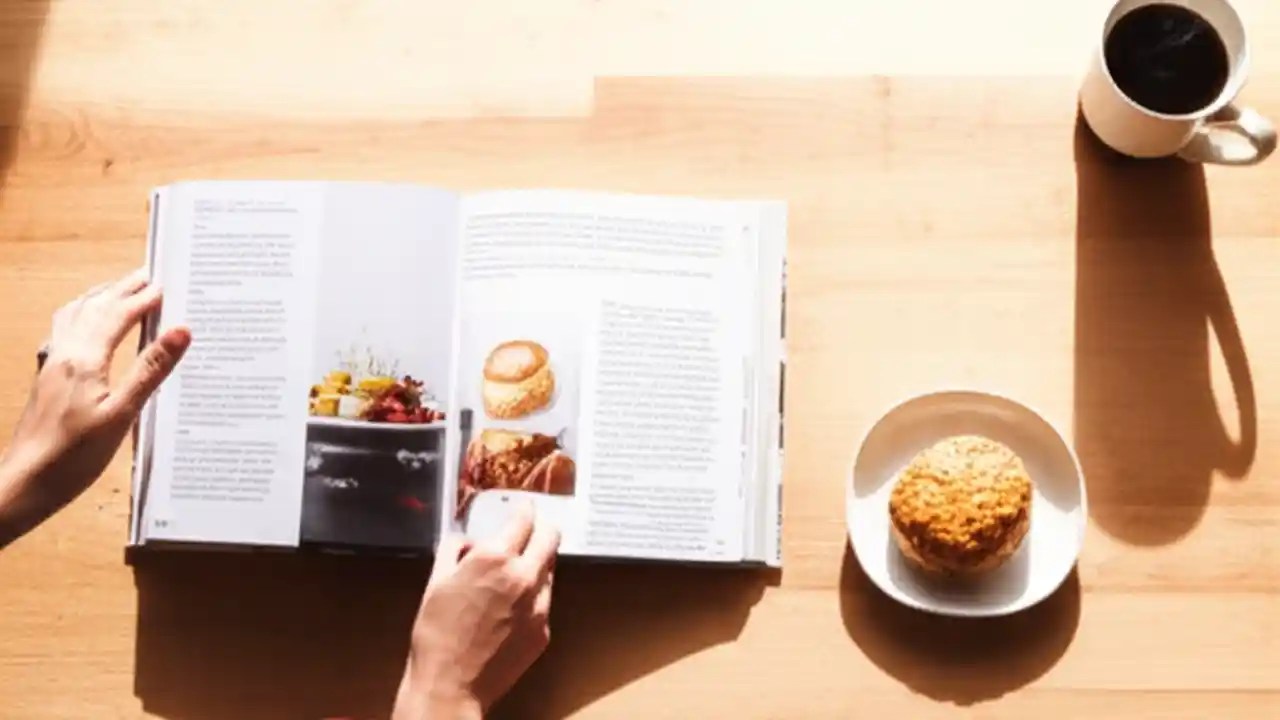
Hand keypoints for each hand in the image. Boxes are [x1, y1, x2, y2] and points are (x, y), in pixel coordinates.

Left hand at [0, 269, 190, 545]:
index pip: (118, 316)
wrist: (26, 482)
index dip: (143, 300)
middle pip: (94, 309)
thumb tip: (180, 331)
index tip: (166, 286)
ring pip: (73, 317)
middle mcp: (63, 355)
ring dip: (98, 298)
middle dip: (121, 290)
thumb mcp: (122, 414)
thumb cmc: (74, 456)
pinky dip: (79, 317)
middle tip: (147, 276)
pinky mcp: (46, 380)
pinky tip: (80, 326)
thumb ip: (151, 369)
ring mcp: (50, 366)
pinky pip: (61, 333)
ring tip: (117, 289)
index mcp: (84, 360)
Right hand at [393, 503, 559, 719]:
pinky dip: (533, 597)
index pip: (524, 519)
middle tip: (532, 530)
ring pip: (549, 570)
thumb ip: (454, 551)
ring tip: (514, 575)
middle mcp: (522, 577)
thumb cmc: (436, 635)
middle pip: (550, 537)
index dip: (525, 509)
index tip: (524, 507)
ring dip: (537, 565)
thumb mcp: (436, 582)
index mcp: (494, 558)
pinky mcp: (543, 630)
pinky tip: (511, 608)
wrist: (450, 685)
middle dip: (542, 529)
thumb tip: (466, 540)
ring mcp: (538, 605)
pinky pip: (544, 602)